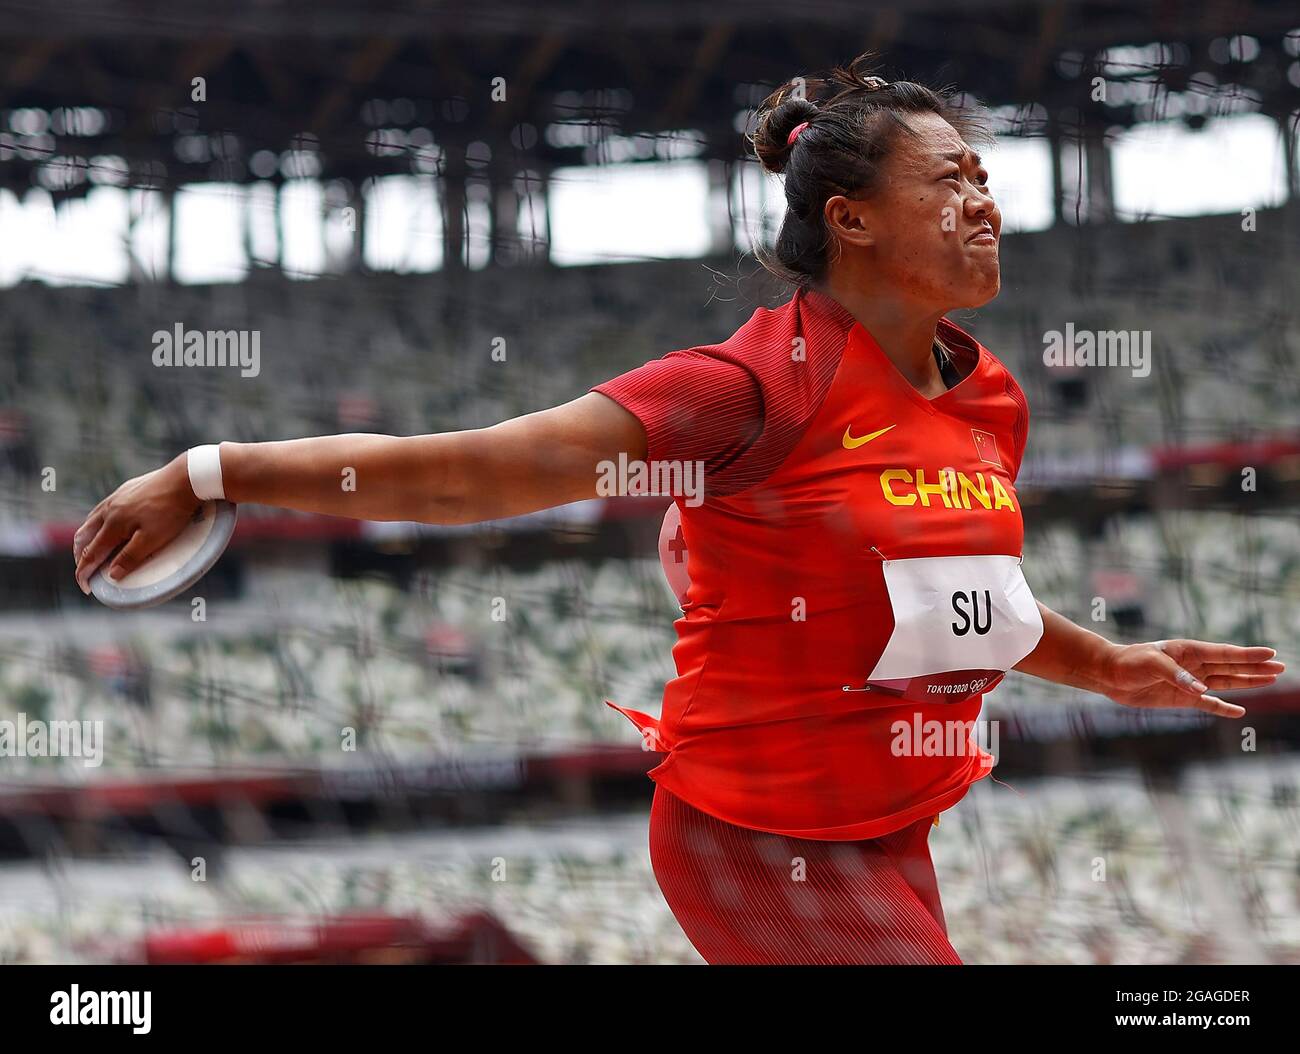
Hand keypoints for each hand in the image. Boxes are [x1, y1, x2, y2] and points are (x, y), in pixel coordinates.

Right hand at [73, 454, 199, 594]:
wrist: (185, 478)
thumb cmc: (171, 510)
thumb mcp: (153, 539)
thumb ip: (130, 557)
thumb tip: (112, 574)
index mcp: (113, 524)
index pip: (91, 553)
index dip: (85, 572)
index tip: (85, 587)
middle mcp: (109, 510)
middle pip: (84, 536)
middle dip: (80, 556)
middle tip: (84, 570)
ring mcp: (116, 497)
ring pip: (91, 521)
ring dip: (86, 538)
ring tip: (90, 550)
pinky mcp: (126, 489)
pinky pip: (103, 509)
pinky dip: (97, 523)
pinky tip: (106, 524)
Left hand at [1097, 639, 1283, 717]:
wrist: (1109, 674)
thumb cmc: (1128, 662)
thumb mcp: (1150, 663)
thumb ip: (1176, 675)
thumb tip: (1201, 690)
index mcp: (1188, 651)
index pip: (1224, 653)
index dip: (1247, 655)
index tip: (1271, 653)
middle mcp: (1193, 665)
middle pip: (1231, 667)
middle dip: (1255, 668)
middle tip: (1281, 667)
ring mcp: (1189, 682)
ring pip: (1225, 683)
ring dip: (1246, 683)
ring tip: (1270, 680)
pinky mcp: (1181, 698)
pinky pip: (1208, 704)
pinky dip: (1223, 708)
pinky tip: (1239, 711)